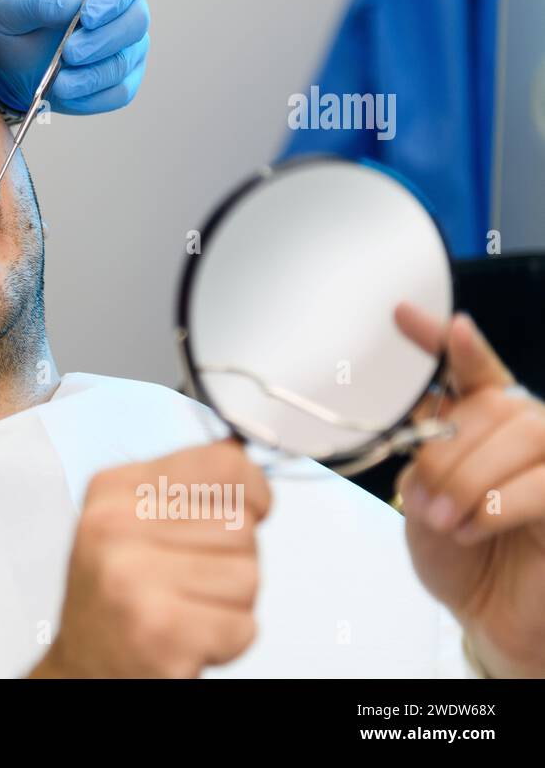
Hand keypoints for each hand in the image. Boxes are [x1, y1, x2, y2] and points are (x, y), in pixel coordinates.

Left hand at [0, 0, 149, 114]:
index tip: (88, 16)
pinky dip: (91, 97)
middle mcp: (121, 14)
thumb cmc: (19, 23)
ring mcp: (125, 49)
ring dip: (92, 75)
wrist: (11, 63)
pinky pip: (118, 93)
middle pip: (136, 22)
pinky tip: (67, 93)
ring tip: (60, 81)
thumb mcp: (16, 5)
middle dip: (103, 40)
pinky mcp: (120, 82)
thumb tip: (72, 5)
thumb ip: (41, 1)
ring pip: (125, 62)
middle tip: (70, 52)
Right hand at [32, 439, 269, 677]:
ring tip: (187, 608)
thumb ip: (185, 487)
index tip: (244, 511)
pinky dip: (228, 640)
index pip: (223, 463)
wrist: (83, 666)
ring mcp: (133, 579)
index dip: (252, 491)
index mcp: (113, 489)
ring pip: (249, 576)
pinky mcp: (158, 631)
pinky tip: (188, 636)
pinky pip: (243, 626)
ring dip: (232, 603)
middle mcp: (115, 527)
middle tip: (192, 579)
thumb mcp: (131, 520)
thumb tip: (248, 464)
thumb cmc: (118, 592)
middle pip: (241, 525)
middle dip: (235, 559)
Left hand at [394, 303, 544, 676]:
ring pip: (523, 431)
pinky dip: (502, 502)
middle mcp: (528, 429)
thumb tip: (425, 425)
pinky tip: (478, 527)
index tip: (402, 314)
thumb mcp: (425, 497)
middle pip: (493, 403)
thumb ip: (426, 453)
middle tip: (424, 501)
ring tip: (447, 519)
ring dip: (471, 477)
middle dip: (447, 451)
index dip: (439, 338)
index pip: (468, 366)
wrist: (489, 616)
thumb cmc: (459, 554)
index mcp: (484, 421)